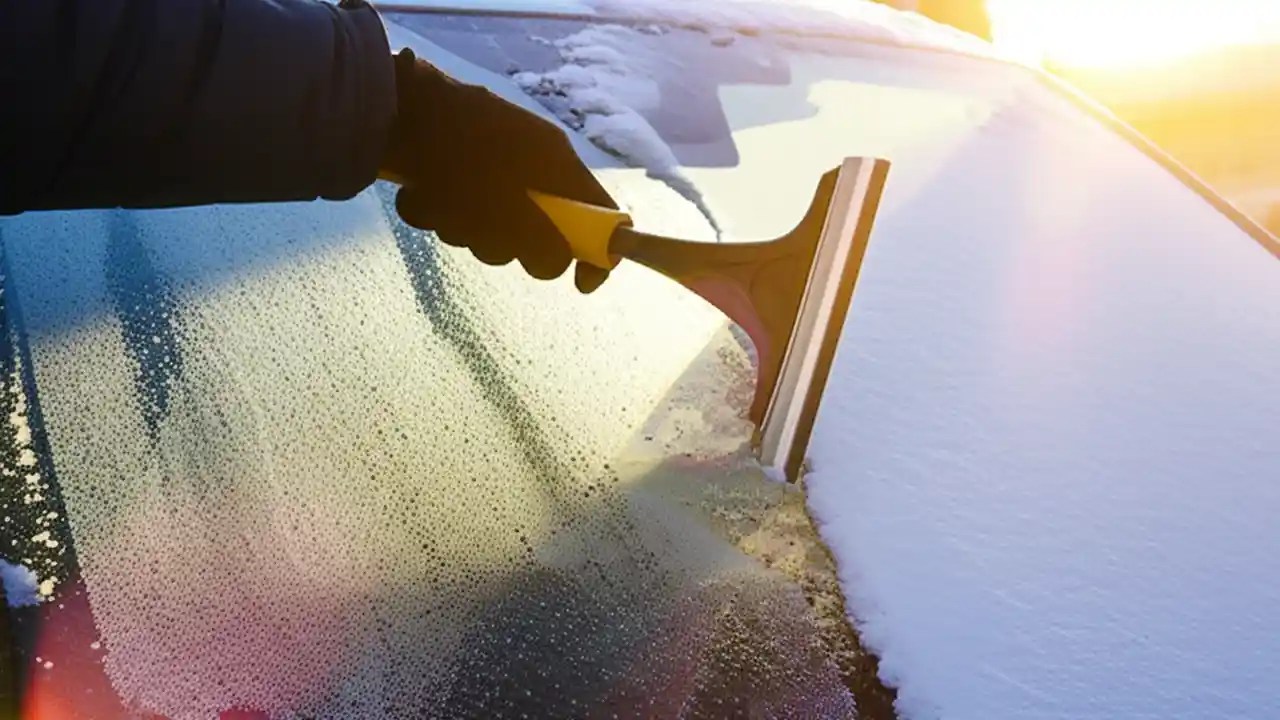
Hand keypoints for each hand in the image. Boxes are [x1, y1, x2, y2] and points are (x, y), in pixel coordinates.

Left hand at [380, 49, 615, 292]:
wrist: (389, 106)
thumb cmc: (459, 155)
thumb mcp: (509, 205)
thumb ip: (542, 240)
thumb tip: (558, 262)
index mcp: (555, 163)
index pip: (598, 213)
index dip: (597, 251)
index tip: (580, 284)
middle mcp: (528, 166)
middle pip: (540, 231)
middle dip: (507, 241)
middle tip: (486, 232)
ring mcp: (488, 170)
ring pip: (489, 228)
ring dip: (463, 227)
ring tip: (442, 205)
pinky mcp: (449, 175)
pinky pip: (452, 214)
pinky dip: (434, 211)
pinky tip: (419, 194)